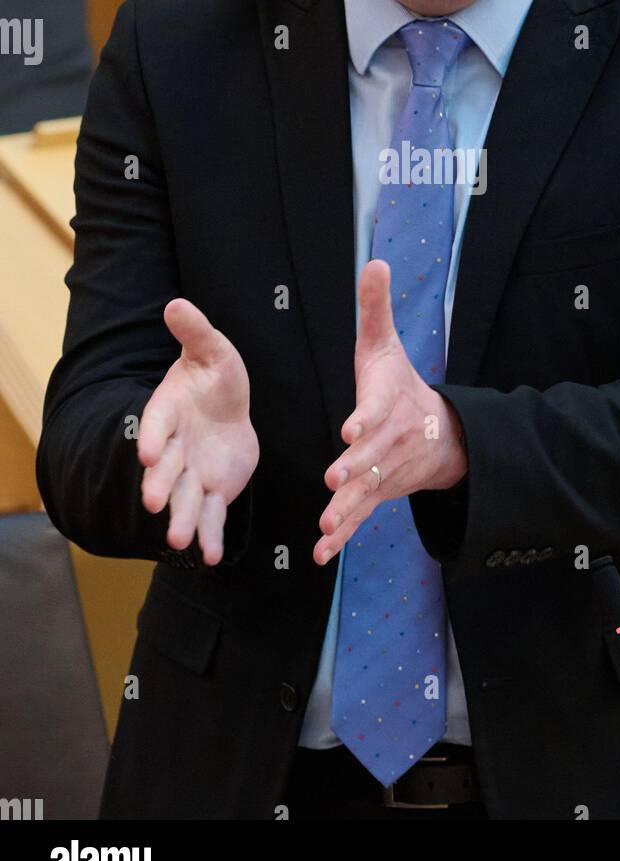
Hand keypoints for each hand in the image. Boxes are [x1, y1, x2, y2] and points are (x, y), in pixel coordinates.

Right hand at [138, 298, 259, 565]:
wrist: (231, 409)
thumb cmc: (216, 377)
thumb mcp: (212, 349)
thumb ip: (195, 332)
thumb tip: (176, 303)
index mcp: (169, 411)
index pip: (156, 424)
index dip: (152, 437)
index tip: (148, 452)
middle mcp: (174, 448)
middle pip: (164, 469)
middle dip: (158, 486)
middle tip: (151, 501)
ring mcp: (193, 473)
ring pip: (184, 499)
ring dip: (182, 520)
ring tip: (179, 540)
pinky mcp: (215, 492)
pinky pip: (212, 517)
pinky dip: (210, 537)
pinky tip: (211, 557)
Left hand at [315, 258, 467, 564]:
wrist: (442, 433)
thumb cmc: (403, 384)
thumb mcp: (386, 344)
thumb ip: (376, 307)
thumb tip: (374, 260)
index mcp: (389, 403)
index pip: (378, 411)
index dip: (365, 420)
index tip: (350, 429)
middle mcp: (389, 442)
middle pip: (371, 457)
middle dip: (354, 469)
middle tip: (335, 478)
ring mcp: (384, 472)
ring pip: (365, 493)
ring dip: (347, 510)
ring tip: (327, 526)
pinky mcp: (376, 494)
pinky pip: (359, 517)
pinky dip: (342, 537)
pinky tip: (320, 554)